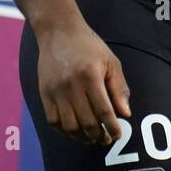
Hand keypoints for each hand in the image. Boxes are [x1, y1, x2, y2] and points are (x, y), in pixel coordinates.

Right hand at [35, 21, 131, 145]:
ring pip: (69, 126)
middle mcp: (71, 85)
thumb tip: (125, 114)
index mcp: (90, 76)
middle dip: (99, 136)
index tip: (118, 135)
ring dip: (82, 137)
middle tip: (106, 139)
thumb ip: (119, 88)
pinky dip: (64, 130)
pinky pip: (53, 120)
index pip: (104, 111)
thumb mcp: (110, 61)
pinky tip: (74, 130)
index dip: (112, 127)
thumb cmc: (89, 46)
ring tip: (91, 138)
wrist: (58, 31)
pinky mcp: (44, 92)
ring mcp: (56, 90)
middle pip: (87, 122)